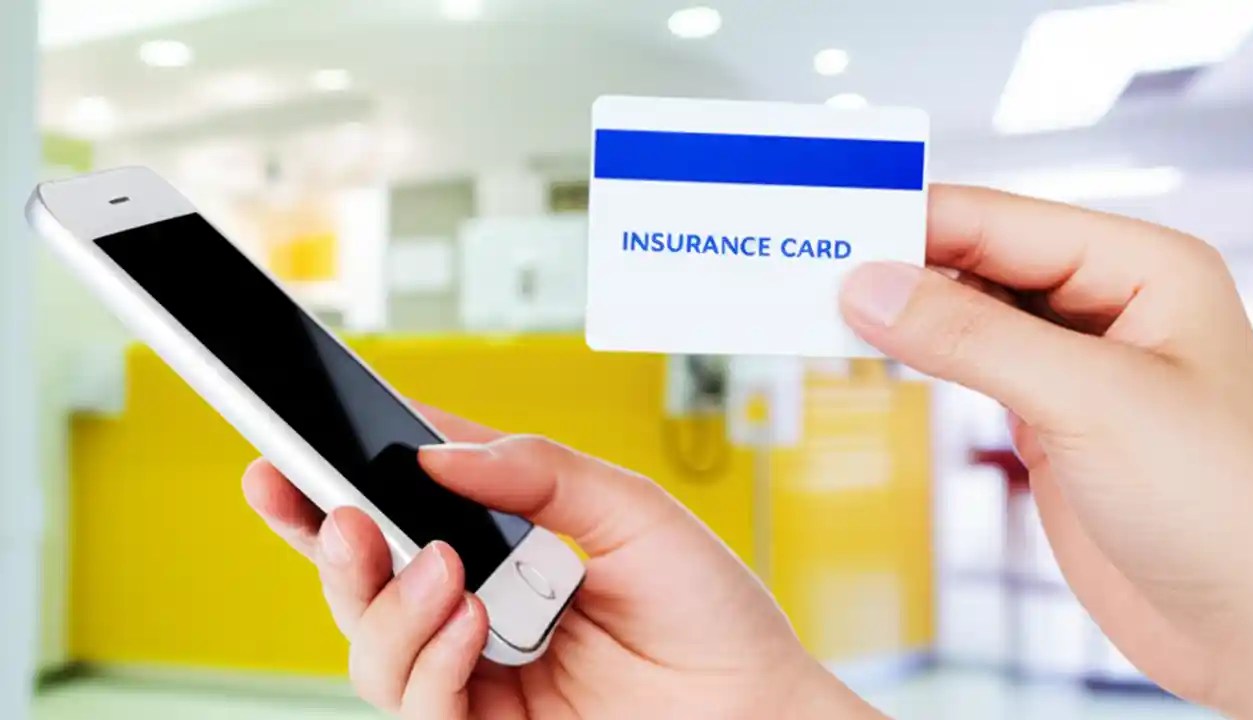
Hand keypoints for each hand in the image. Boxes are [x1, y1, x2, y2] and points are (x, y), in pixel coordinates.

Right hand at [243, 408, 878, 718]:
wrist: (761, 704)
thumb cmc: (710, 612)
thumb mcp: (631, 511)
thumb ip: (540, 471)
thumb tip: (436, 453)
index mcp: (500, 552)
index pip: (401, 516)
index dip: (334, 488)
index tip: (285, 453)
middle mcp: (475, 612)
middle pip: (364, 585)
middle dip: (333, 546)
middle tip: (336, 509)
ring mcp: (478, 676)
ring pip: (374, 650)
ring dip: (391, 605)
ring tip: (443, 569)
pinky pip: (420, 704)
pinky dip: (432, 659)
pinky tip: (469, 619)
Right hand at [840, 185, 1252, 717]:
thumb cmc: (1232, 508)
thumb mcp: (1093, 403)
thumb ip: (973, 341)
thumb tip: (869, 287)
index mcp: (1141, 268)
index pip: (998, 221)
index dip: (911, 222)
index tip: (830, 227)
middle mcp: (1106, 305)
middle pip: (975, 260)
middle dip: (896, 264)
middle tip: (807, 266)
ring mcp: (1073, 365)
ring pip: (965, 314)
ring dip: (900, 312)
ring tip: (821, 305)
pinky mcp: (1047, 420)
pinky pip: (967, 368)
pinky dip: (916, 359)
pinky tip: (874, 353)